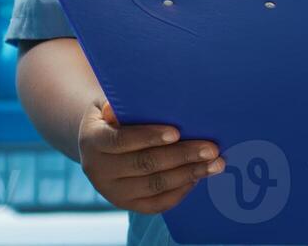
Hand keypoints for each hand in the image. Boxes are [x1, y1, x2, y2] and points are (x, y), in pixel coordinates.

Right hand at [77, 100, 224, 213]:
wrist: (97, 144)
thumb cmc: (112, 117)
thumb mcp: (108, 104)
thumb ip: (123, 104)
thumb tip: (148, 102)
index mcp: (91, 141)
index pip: (121, 140)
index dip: (149, 137)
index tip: (177, 132)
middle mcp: (98, 170)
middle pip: (144, 165)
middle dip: (181, 156)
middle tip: (211, 149)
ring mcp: (112, 192)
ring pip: (155, 186)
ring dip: (188, 175)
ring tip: (215, 164)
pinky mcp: (126, 205)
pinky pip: (157, 204)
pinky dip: (180, 192)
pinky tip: (197, 178)